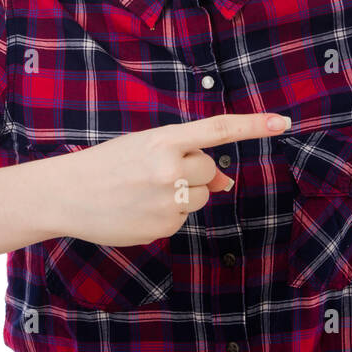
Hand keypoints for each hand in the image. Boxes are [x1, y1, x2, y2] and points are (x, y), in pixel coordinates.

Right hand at [48, 112, 291, 246]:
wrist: (68, 193)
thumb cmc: (109, 164)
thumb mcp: (146, 148)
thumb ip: (187, 156)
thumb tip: (226, 184)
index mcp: (164, 139)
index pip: (218, 130)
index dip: (253, 125)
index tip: (283, 123)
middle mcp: (170, 169)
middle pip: (211, 171)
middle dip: (194, 173)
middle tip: (156, 173)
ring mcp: (168, 201)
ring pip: (202, 197)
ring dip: (184, 194)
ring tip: (145, 192)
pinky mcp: (164, 227)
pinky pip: (183, 219)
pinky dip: (168, 215)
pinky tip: (139, 209)